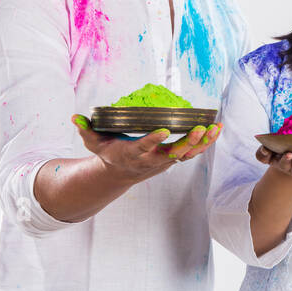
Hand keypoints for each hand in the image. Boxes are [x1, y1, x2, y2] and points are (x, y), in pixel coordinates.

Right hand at [72, 115, 220, 179]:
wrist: (120, 174)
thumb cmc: (108, 154)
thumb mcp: (93, 143)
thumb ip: (86, 130)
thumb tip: (74, 116)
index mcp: (133, 154)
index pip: (144, 147)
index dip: (154, 140)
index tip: (164, 130)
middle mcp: (152, 159)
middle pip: (173, 152)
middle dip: (187, 142)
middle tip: (199, 128)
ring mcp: (165, 160)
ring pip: (188, 153)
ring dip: (203, 142)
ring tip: (215, 127)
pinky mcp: (174, 158)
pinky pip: (194, 151)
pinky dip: (206, 141)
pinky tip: (217, 128)